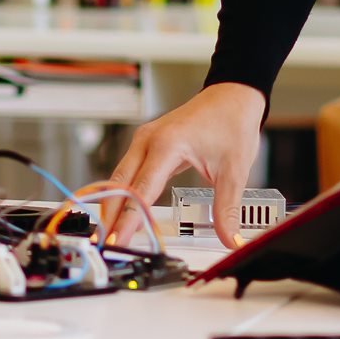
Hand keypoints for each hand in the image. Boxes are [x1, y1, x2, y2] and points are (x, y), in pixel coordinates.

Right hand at [100, 82, 267, 246]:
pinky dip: (124, 192)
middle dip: (111, 215)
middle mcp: (148, 140)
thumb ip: (227, 208)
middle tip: (105, 242)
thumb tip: (230, 238)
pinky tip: (124, 210)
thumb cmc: (231, 123)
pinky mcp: (148, 143)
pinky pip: (129, 171)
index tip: (118, 239)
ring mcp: (145, 140)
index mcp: (167, 144)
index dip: (128, 218)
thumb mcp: (234, 170)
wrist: (232, 96)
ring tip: (110, 232)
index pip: (141, 190)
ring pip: (120, 177)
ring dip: (114, 204)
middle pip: (120, 184)